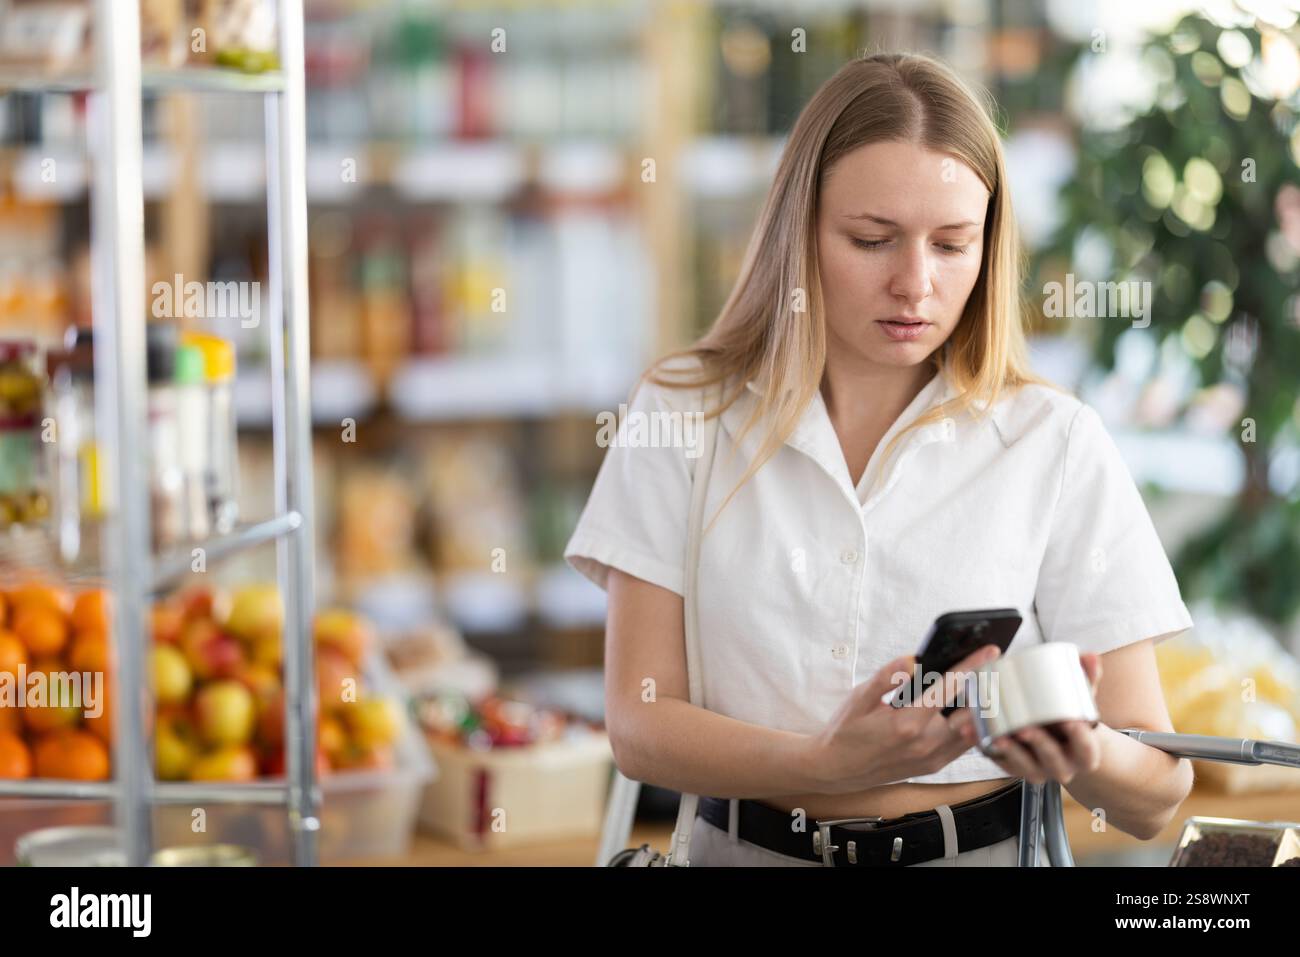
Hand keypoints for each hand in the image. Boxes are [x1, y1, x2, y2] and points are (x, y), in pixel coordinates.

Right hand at [808, 643, 1003, 793]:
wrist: (835, 770)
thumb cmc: (845, 732)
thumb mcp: (859, 698)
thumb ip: (886, 677)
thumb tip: (911, 660)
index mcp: (906, 724)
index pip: (948, 688)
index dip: (971, 666)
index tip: (990, 651)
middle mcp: (925, 743)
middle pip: (971, 710)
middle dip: (985, 686)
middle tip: (995, 666)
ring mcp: (932, 757)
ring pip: (973, 730)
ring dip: (981, 707)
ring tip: (986, 684)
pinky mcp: (933, 765)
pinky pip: (964, 744)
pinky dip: (972, 725)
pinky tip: (970, 708)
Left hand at [980, 651, 1103, 784]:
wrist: (1057, 740)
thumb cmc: (1069, 718)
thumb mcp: (1081, 701)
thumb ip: (1086, 679)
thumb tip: (1090, 657)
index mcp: (1084, 754)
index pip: (1086, 749)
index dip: (1080, 738)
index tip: (1070, 721)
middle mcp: (1063, 767)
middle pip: (1053, 760)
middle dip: (1039, 743)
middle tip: (1025, 727)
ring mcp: (1039, 771)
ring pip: (1026, 767)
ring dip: (1011, 752)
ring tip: (998, 735)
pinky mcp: (1016, 769)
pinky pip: (1003, 764)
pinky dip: (990, 750)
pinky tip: (980, 736)